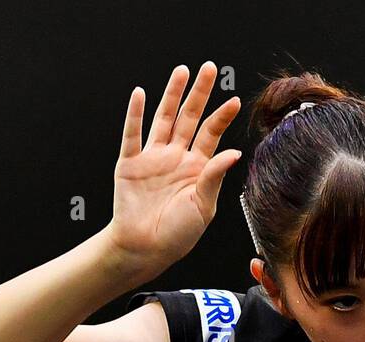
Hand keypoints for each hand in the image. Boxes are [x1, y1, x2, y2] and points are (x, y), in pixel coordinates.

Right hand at [105, 62, 241, 276]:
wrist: (145, 249)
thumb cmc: (177, 235)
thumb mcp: (203, 207)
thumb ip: (214, 177)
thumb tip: (233, 153)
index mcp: (197, 168)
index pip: (211, 134)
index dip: (222, 116)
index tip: (234, 100)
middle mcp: (176, 158)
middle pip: (189, 118)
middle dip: (199, 93)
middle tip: (208, 68)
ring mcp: (153, 158)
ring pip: (163, 119)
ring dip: (172, 95)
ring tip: (181, 72)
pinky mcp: (130, 163)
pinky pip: (133, 134)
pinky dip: (135, 114)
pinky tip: (140, 94)